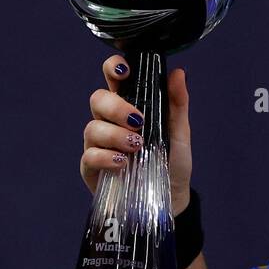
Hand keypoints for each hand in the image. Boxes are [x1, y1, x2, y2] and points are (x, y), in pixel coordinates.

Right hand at [78, 52, 191, 213]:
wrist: (170, 200)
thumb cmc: (172, 163)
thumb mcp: (179, 133)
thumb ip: (177, 104)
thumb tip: (178, 73)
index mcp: (128, 105)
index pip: (113, 78)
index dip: (113, 68)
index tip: (124, 71)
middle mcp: (109, 121)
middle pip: (98, 99)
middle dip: (115, 107)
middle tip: (137, 121)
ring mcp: (98, 144)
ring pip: (92, 127)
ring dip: (114, 135)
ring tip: (136, 146)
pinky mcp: (91, 168)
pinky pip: (89, 155)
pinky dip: (105, 157)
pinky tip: (121, 163)